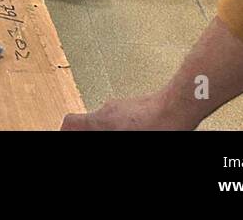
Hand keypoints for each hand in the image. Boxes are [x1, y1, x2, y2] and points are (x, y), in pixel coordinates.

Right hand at [62, 93, 194, 130]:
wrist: (179, 106)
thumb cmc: (160, 125)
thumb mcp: (121, 135)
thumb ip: (100, 132)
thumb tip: (95, 129)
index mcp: (101, 120)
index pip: (70, 123)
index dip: (64, 131)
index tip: (63, 135)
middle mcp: (107, 109)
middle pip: (87, 121)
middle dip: (88, 132)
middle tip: (86, 137)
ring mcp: (122, 105)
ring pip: (104, 120)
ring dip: (104, 130)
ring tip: (116, 134)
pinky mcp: (135, 105)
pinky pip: (119, 117)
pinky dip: (118, 127)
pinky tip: (133, 132)